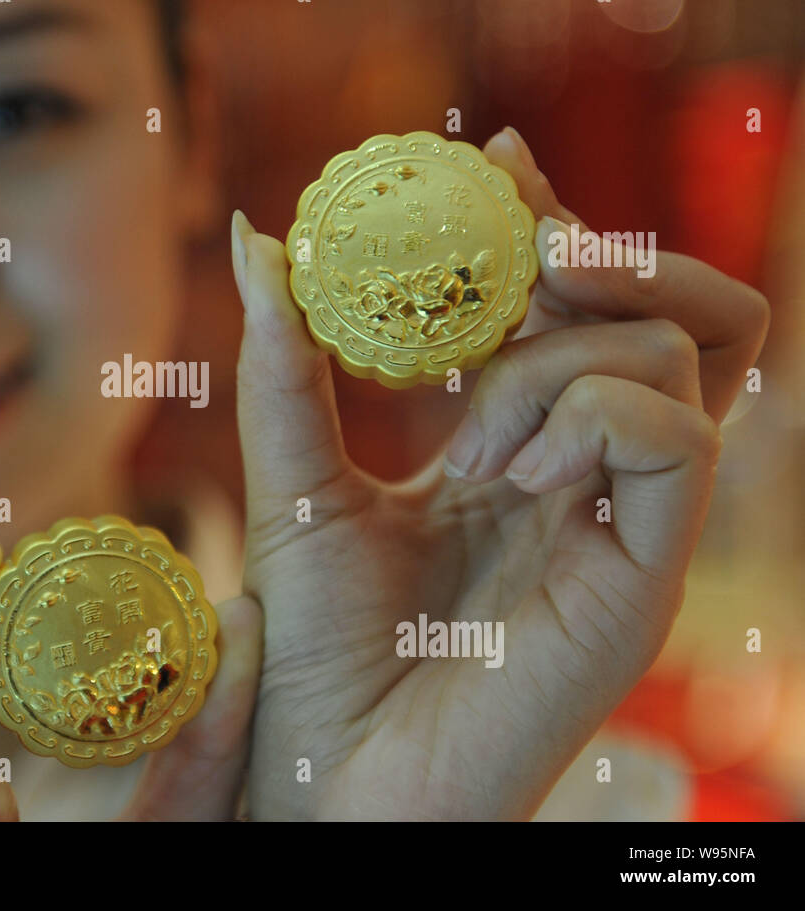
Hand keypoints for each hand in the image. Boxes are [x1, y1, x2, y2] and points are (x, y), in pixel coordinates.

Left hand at [231, 127, 768, 818]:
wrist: (333, 783)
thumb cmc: (317, 654)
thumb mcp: (296, 486)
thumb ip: (288, 367)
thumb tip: (262, 235)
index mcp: (516, 452)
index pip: (576, 308)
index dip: (550, 221)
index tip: (493, 163)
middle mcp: (583, 476)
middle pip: (671, 309)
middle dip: (601, 247)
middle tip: (526, 240)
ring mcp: (621, 523)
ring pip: (683, 351)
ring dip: (574, 343)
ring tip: (478, 417)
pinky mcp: (642, 577)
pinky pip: (678, 436)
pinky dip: (593, 409)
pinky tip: (508, 466)